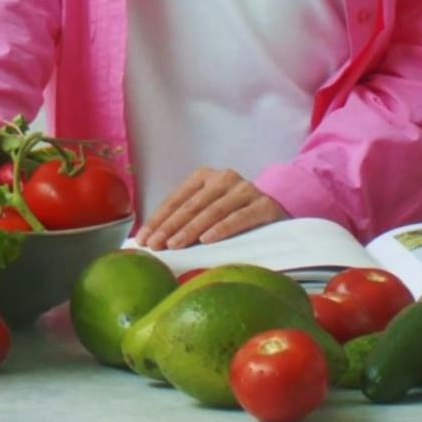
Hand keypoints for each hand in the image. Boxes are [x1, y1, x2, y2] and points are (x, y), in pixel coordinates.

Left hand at [134, 166, 281, 249]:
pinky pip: (239, 217)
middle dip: (169, 227)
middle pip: (191, 205)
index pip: (176, 199)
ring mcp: (245, 190)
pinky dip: (221, 229)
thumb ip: (184, 219)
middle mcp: (224, 178)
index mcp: (204, 176)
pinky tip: (206, 240)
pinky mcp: (263, 205)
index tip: (143, 239)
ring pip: (212, 211)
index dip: (158, 219)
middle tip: (155, 246)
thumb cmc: (234, 214)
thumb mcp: (207, 210)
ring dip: (191, 229)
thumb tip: (151, 239)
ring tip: (175, 245)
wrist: (279, 210)